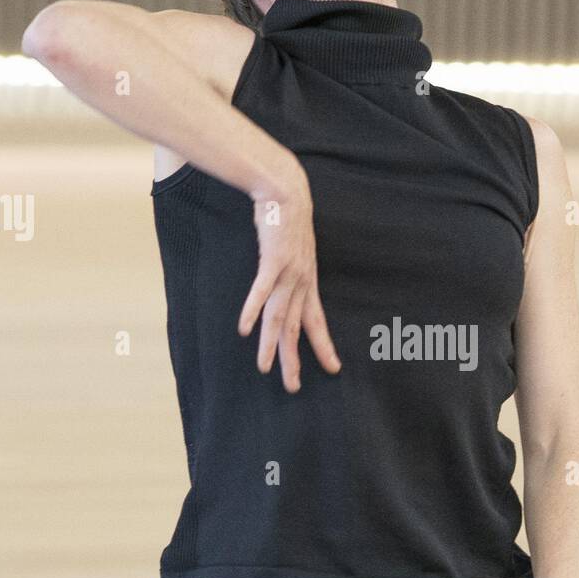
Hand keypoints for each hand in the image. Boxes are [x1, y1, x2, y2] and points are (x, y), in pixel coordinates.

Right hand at [238, 163, 341, 389]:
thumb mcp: (293, 251)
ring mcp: (289, 273)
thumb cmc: (287, 220)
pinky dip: (253, 309)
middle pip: (297, 328)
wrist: (287, 190)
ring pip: (279, 316)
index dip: (323, 346)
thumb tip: (281, 285)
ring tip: (264, 368)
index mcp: (308, 282)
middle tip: (293, 387)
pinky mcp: (274, 260)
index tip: (333, 368)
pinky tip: (245, 330)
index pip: (316, 321)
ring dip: (270, 343)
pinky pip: (262, 290)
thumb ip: (287, 270)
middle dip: (295, 359)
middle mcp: (301, 282)